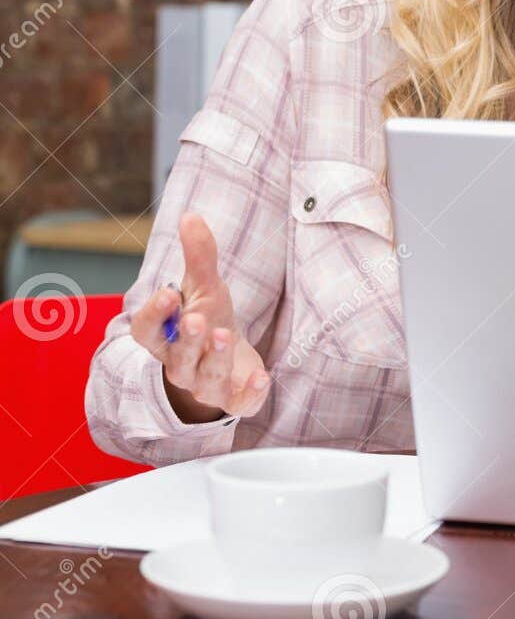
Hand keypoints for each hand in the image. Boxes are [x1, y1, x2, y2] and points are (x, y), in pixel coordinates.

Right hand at [129, 212, 270, 423]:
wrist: (228, 357)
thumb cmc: (208, 318)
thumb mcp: (205, 287)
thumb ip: (199, 256)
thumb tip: (190, 216)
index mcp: (163, 338)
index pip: (147, 330)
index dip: (155, 314)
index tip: (169, 294)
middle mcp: (179, 364)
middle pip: (177, 356)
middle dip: (188, 339)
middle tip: (198, 318)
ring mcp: (205, 385)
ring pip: (203, 379)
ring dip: (213, 359)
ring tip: (225, 335)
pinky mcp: (233, 398)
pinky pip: (239, 403)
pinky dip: (249, 393)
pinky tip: (262, 377)